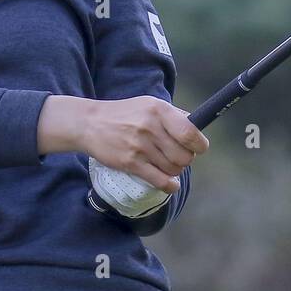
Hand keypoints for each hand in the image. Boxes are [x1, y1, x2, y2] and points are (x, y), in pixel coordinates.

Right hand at [81, 95, 209, 192]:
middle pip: (184, 155)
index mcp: (159, 110)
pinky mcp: (130, 163)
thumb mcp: (149, 104)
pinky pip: (159, 180)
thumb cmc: (124, 113)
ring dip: (174, 170)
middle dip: (186, 159)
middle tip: (178, 156)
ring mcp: (140, 146)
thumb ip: (173, 114)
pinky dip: (169, 186)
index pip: (190, 132)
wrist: (90, 123)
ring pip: (173, 169)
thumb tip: (196, 125)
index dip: (200, 144)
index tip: (200, 148)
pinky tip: (170, 184)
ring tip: (166, 163)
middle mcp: (151, 127)